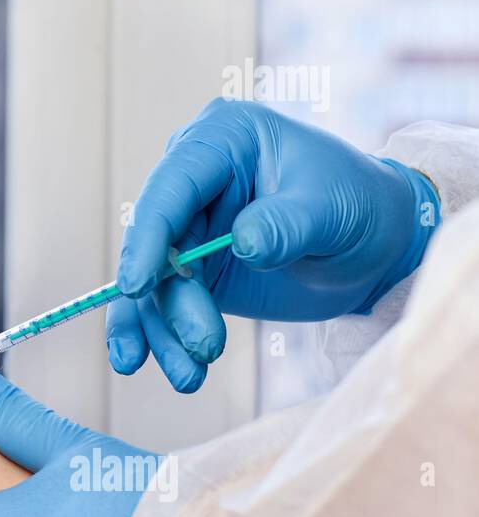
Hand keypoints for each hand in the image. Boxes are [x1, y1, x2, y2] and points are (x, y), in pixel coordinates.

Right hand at [107, 98, 439, 391]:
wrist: (378, 246)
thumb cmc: (360, 206)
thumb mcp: (334, 209)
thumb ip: (289, 223)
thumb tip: (243, 244)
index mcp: (222, 139)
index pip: (171, 187)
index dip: (149, 236)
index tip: (138, 287)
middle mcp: (193, 180)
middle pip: (156, 243)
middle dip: (168, 301)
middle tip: (202, 346)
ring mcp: (188, 227)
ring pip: (152, 283)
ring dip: (163, 332)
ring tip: (189, 377)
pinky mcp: (191, 271)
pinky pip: (161, 305)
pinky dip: (158, 339)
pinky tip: (162, 369)